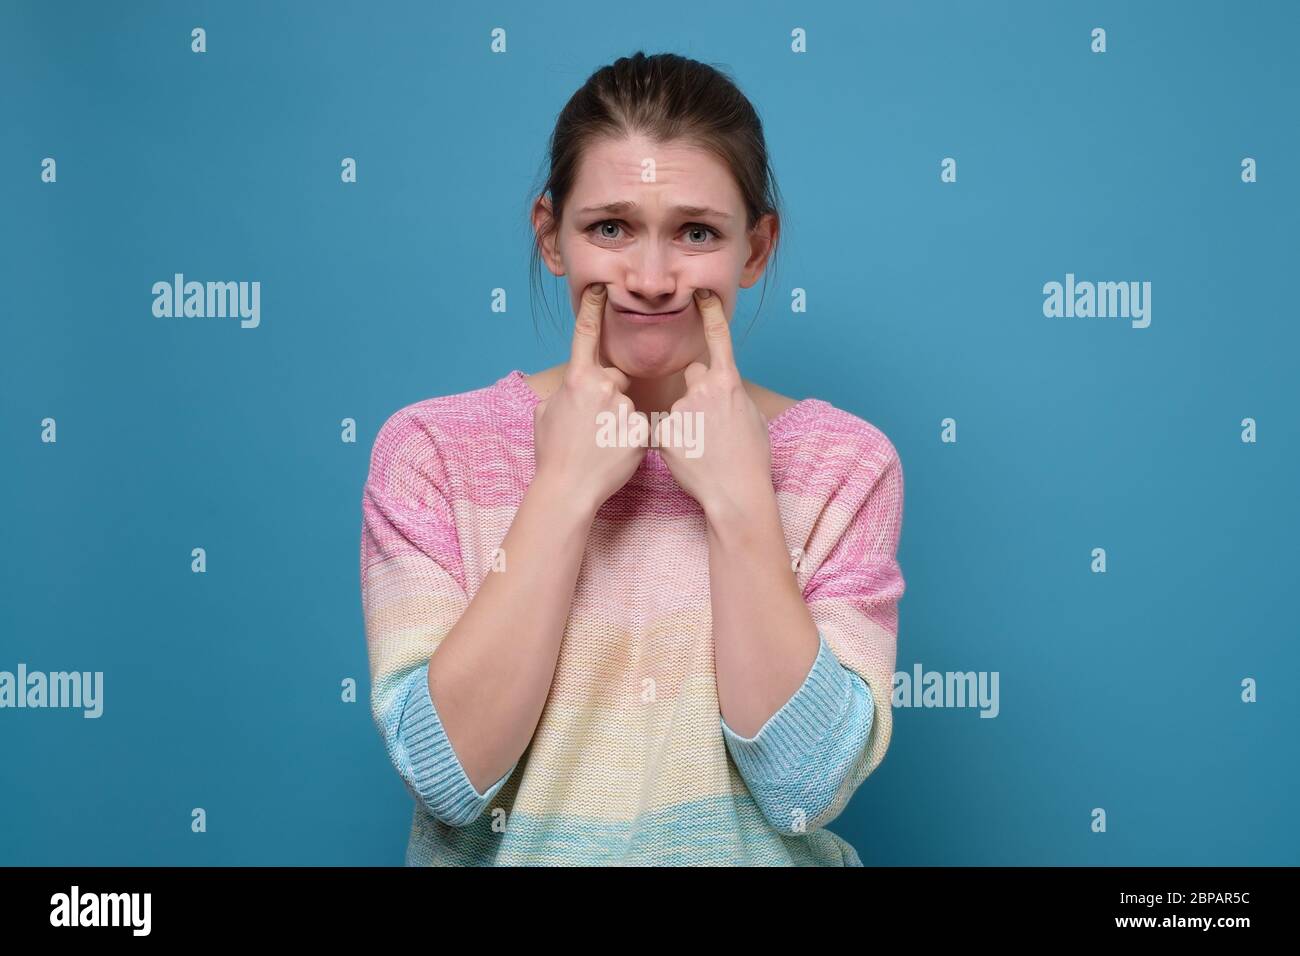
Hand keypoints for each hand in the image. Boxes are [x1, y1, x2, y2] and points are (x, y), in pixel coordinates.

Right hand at [532, 283, 647, 513]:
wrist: (568, 488)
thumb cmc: (552, 453)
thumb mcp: (544, 415)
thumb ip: (562, 394)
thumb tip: (569, 389)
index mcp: (577, 380)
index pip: (586, 334)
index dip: (593, 308)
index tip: (602, 287)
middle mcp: (603, 388)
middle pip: (616, 379)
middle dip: (609, 396)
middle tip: (594, 427)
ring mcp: (624, 408)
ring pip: (627, 406)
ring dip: (619, 422)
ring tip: (601, 447)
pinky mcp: (642, 429)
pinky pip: (639, 427)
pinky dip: (630, 439)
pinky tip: (615, 455)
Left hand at [653, 288, 772, 520]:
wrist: (736, 493)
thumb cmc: (751, 460)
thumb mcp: (752, 419)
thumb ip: (734, 397)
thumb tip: (726, 390)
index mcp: (728, 383)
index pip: (717, 339)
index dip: (709, 313)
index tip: (700, 293)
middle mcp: (702, 390)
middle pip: (694, 376)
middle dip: (698, 392)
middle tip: (712, 424)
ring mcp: (680, 409)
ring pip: (679, 405)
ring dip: (686, 421)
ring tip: (704, 450)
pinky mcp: (662, 431)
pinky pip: (664, 429)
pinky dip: (673, 441)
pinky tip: (688, 458)